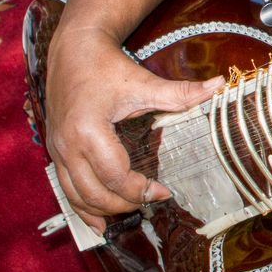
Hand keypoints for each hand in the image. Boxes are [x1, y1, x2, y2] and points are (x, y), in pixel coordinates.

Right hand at [44, 30, 219, 232]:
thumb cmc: (107, 66)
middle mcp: (67, 145)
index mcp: (89, 130)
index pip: (116, 176)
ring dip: (103, 209)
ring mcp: (57, 150)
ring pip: (76, 196)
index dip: (141, 189)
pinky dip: (81, 207)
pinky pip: (63, 188)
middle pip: (95, 192)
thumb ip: (180, 92)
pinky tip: (97, 222)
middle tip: (152, 200)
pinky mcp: (54, 150)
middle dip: (125, 203)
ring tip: (132, 210)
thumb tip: (217, 86)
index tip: (165, 191)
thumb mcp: (144, 81)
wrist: (73, 49)